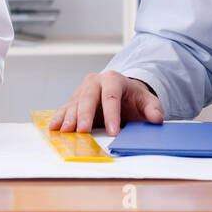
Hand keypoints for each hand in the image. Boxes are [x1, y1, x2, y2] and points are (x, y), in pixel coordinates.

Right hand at [49, 70, 163, 135]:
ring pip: (74, 103)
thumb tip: (157, 118)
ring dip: (69, 118)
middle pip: (88, 97)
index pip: (112, 96)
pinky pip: (65, 108)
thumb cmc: (133, 98)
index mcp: (114, 79)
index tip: (114, 132)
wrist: (122, 92)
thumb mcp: (147, 100)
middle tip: (83, 130)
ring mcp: (82, 90)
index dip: (112, 115)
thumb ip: (153, 108)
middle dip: (85, 114)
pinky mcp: (74, 100)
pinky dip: (59, 118)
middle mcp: (95, 82)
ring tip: (66, 131)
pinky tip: (54, 128)